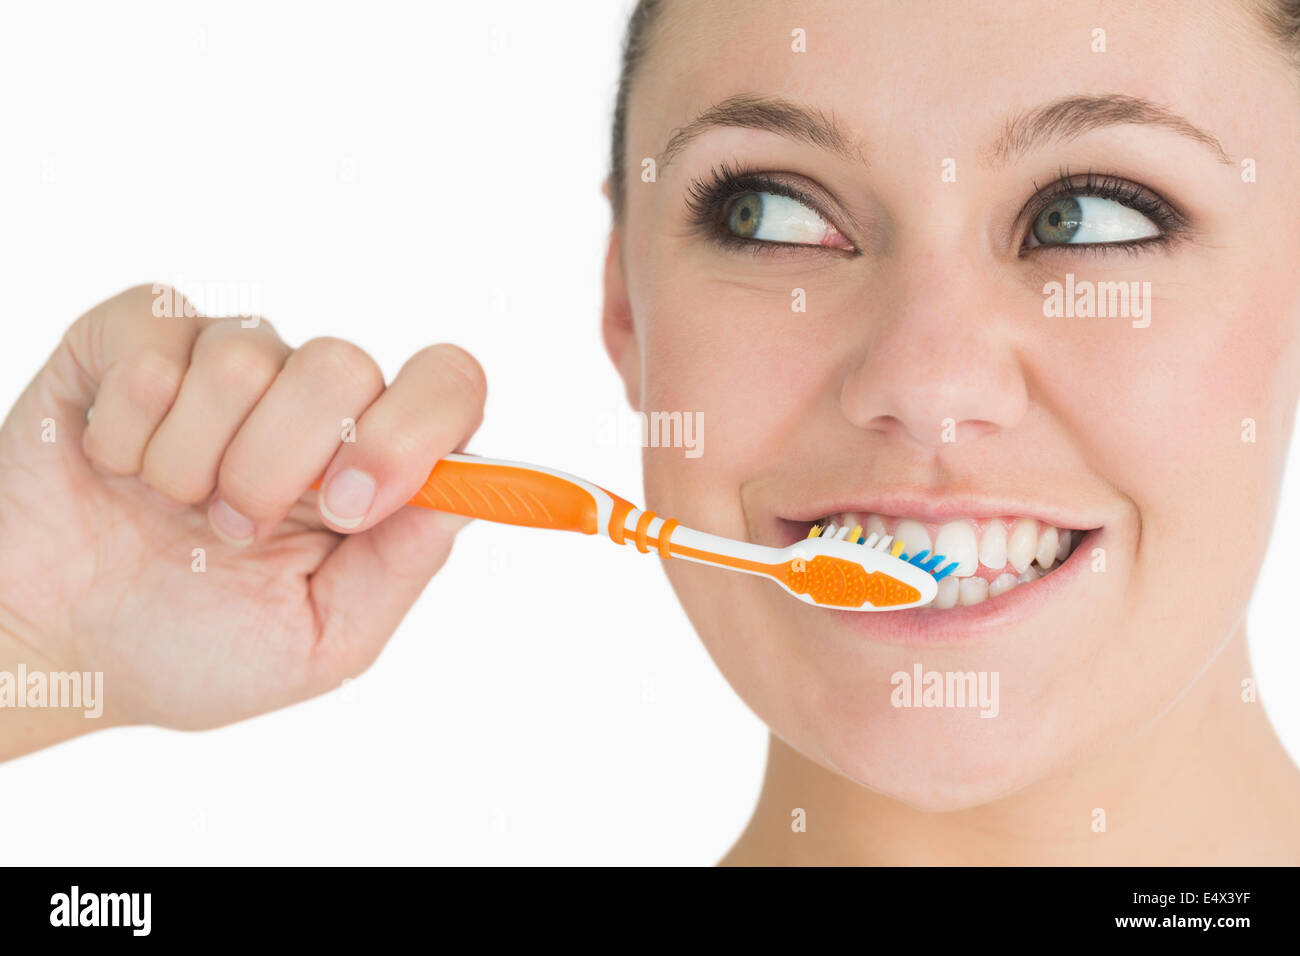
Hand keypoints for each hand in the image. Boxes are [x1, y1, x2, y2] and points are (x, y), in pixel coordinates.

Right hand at [0, 284, 485, 752]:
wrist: (52, 643)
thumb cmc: (189, 645)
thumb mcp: (318, 642)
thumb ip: (400, 567)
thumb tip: (469, 493)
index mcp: (371, 465)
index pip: (449, 385)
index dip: (413, 431)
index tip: (349, 504)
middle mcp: (311, 401)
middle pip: (345, 365)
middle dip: (276, 468)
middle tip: (233, 531)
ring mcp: (226, 362)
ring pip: (246, 355)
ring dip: (194, 463)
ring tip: (171, 508)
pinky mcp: (139, 338)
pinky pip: (154, 349)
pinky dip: (125, 436)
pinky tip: (117, 469)